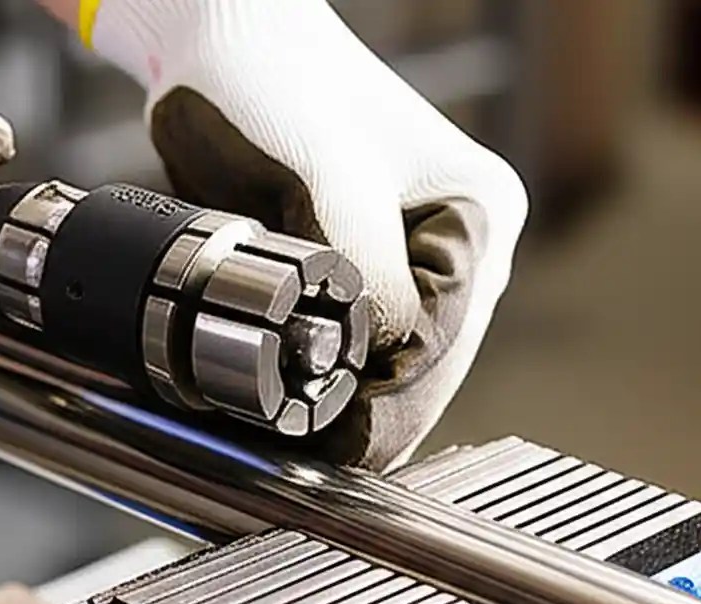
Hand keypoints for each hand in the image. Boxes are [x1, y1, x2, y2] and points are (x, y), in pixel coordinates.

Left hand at [88, 0, 528, 469]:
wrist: (222, 44)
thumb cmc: (276, 86)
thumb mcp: (327, 179)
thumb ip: (365, 277)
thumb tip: (375, 371)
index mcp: (478, 213)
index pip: (445, 341)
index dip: (391, 402)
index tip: (341, 445)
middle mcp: (459, 242)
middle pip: (428, 362)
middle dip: (374, 412)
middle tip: (317, 461)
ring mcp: (413, 256)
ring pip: (395, 361)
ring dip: (352, 401)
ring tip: (304, 444)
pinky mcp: (366, 265)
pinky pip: (358, 340)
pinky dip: (330, 374)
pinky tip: (300, 406)